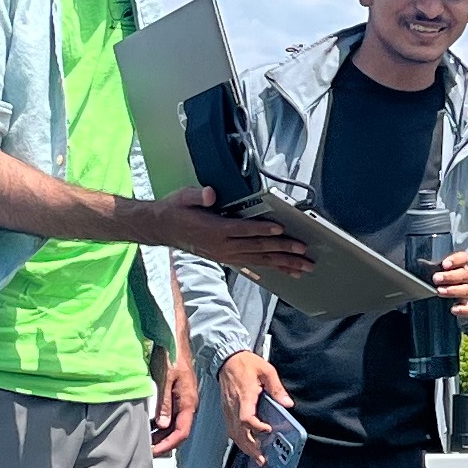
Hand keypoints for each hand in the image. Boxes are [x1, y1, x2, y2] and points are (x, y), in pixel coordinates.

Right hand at [135, 187, 313, 278]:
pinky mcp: (228, 259)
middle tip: (303, 253)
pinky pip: (253, 266)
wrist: (163, 228)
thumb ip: (198, 196)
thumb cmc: (177, 211)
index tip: (282, 229)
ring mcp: (227, 255)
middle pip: (259, 248)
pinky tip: (284, 272)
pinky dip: (271, 269)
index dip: (264, 229)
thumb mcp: (184, 198)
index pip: (244, 230)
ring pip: (260, 260)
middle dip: (284, 250)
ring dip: (283, 264)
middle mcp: (224, 246)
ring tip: (302, 268)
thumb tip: (211, 195)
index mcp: (216, 230)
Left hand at [149, 345, 196, 456]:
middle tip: (146, 449)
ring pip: (174, 425)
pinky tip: (149, 425)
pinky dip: (161, 424)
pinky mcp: (178, 395)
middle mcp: (188, 404)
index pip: (181, 432)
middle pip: (178, 432)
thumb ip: (164, 403)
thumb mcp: (165, 379)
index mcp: (188, 402)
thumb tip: (162, 425)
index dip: (168, 445)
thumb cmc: (171, 354)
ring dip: (161, 434)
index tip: (154, 451)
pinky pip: (171, 416)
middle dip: (163, 443)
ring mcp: (184, 400)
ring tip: (145, 439)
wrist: (175, 338)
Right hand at [221, 348, 291, 461]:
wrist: (227, 359)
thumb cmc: (246, 364)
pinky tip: (247, 446)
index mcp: (244, 396)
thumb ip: (276, 387)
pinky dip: (239, 440)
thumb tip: (287, 404)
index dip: (256, 427)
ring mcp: (228, 410)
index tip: (268, 430)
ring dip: (245, 447)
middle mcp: (234, 406)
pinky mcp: (226, 411)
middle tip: (262, 459)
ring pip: (234, 433)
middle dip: (251, 447)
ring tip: (257, 457)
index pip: (246, 418)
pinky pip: (231, 429)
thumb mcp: (266, 370)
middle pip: (239, 432)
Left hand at [432, 247, 467, 319]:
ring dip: (453, 290)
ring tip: (439, 291)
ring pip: (466, 290)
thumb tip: (420, 264)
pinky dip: (463, 309)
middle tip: (436, 278)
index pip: (463, 258)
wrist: (453, 296)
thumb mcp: (437, 271)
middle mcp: (466, 278)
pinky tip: (453, 309)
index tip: (444, 264)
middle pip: (464, 274)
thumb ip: (432, 267)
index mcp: (460, 266)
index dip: (455, 260)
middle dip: (450, 276)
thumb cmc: (442, 280)